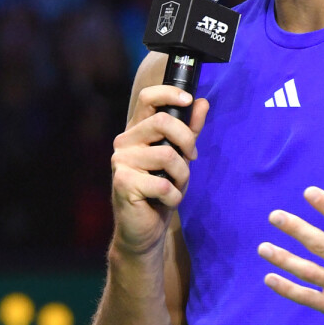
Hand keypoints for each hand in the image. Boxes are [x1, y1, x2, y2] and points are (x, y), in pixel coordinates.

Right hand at [110, 85, 207, 256]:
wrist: (143, 231)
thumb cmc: (160, 193)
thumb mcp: (179, 159)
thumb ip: (189, 131)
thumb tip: (203, 102)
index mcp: (136, 132)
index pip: (147, 98)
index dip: (169, 93)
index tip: (188, 100)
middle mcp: (124, 143)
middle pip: (163, 121)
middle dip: (187, 141)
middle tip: (191, 159)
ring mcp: (120, 162)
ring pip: (167, 154)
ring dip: (182, 176)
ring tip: (175, 187)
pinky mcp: (123, 183)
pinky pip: (163, 184)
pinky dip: (174, 196)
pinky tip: (166, 202)